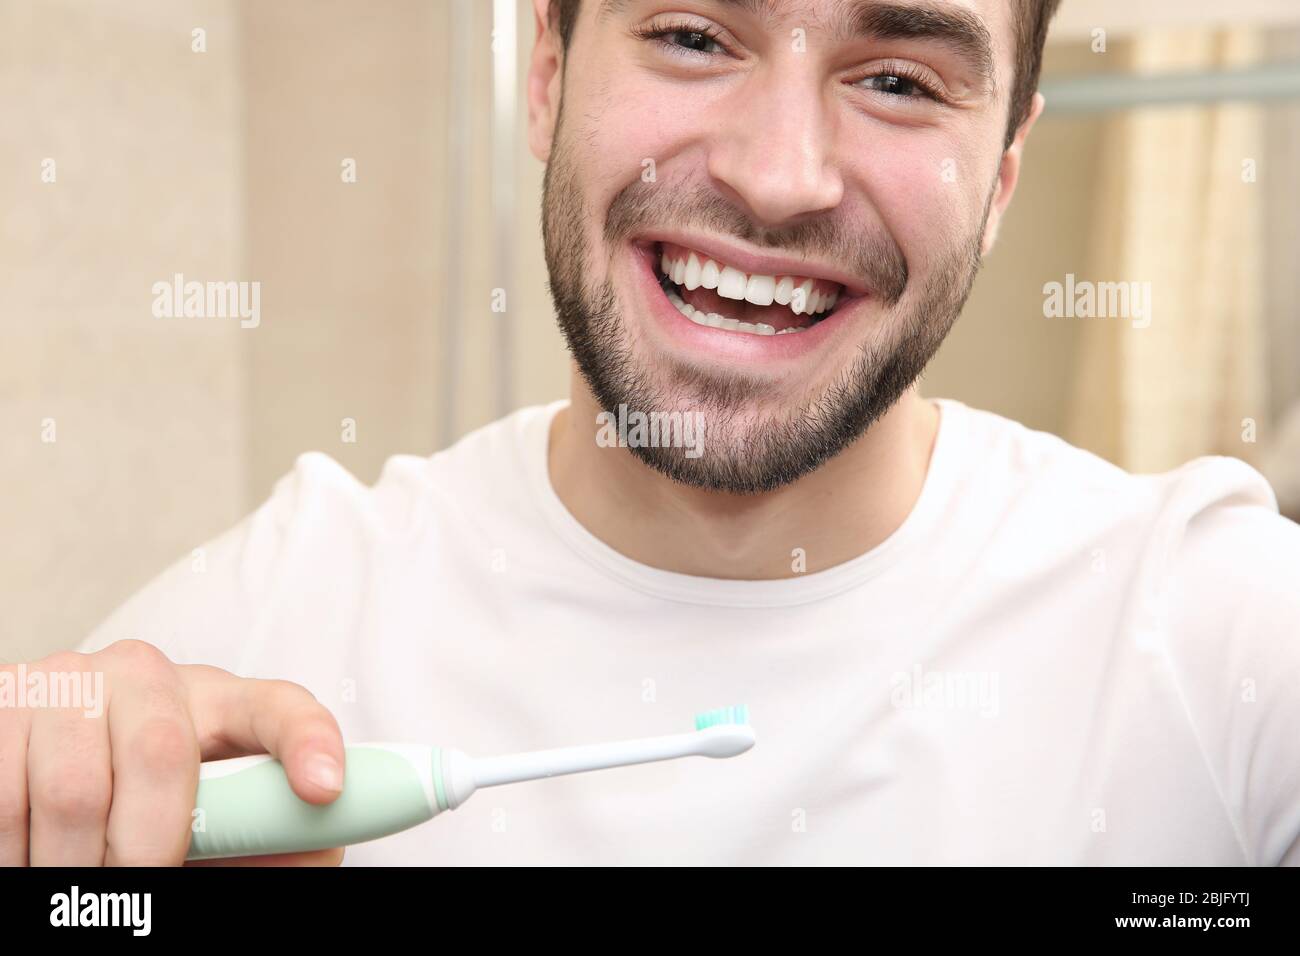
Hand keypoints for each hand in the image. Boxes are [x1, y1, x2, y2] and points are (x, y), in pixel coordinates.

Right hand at [0, 640, 346, 865]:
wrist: (46, 774)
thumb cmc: (147, 804)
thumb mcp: (211, 816)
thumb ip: (264, 834)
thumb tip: (313, 850)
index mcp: (218, 701)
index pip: (279, 709)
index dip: (308, 743)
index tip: (325, 789)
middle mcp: (144, 673)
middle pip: (161, 755)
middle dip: (149, 845)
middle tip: (141, 885)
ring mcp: (68, 679)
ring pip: (74, 791)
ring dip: (75, 863)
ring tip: (80, 877)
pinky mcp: (1, 699)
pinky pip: (5, 798)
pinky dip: (17, 853)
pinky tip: (30, 858)